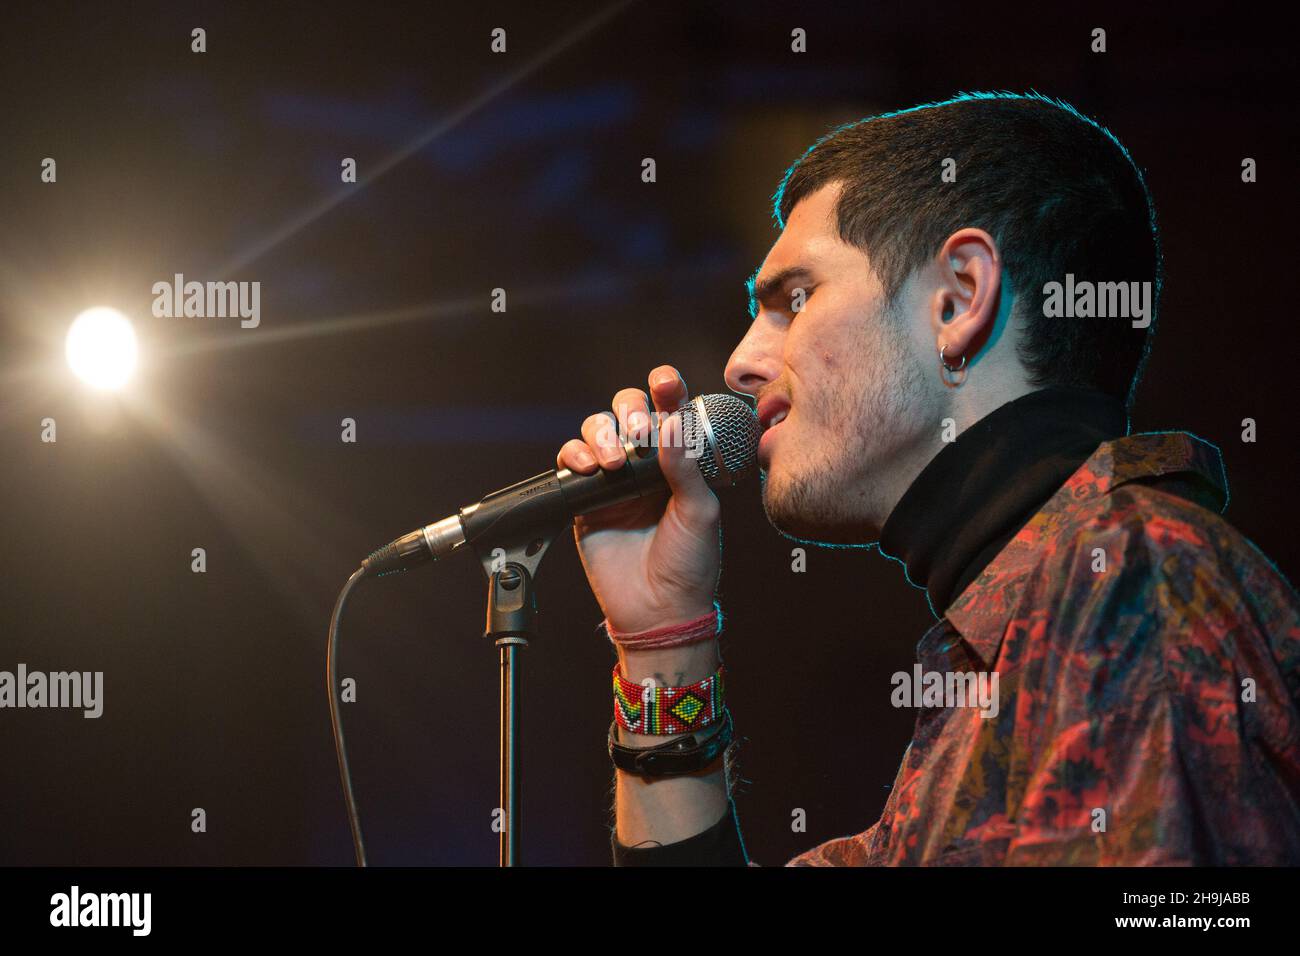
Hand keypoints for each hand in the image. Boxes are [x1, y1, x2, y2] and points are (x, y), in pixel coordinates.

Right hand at [555, 365, 720, 633]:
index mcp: (680, 461)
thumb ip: (685, 467)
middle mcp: (646, 464)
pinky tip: (589, 467)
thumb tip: (671, 425)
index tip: (666, 382)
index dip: (667, 390)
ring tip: (613, 460)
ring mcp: (614, 480)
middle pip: (627, 411)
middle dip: (630, 411)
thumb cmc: (690, 564)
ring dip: (601, 434)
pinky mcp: (585, 499)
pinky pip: (571, 463)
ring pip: (596, 430)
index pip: (671, 412)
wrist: (659, 610)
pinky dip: (575, 455)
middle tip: (639, 433)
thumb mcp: (700, 512)